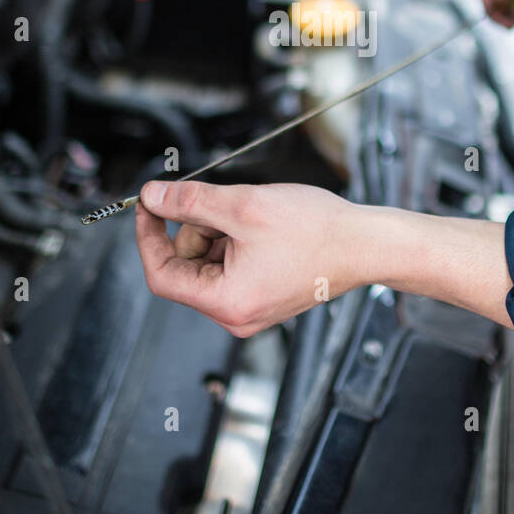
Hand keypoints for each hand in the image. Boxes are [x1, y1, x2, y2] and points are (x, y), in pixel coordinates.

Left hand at [135, 180, 513, 334]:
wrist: (365, 243)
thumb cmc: (318, 231)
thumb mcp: (242, 206)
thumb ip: (190, 202)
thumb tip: (152, 197)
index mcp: (226, 302)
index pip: (161, 274)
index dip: (148, 236)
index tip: (147, 207)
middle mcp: (235, 316)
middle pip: (185, 268)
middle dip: (195, 230)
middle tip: (219, 205)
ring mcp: (250, 309)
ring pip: (207, 264)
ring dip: (217, 233)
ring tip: (251, 217)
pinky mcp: (262, 297)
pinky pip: (229, 267)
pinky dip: (234, 242)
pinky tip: (261, 229)